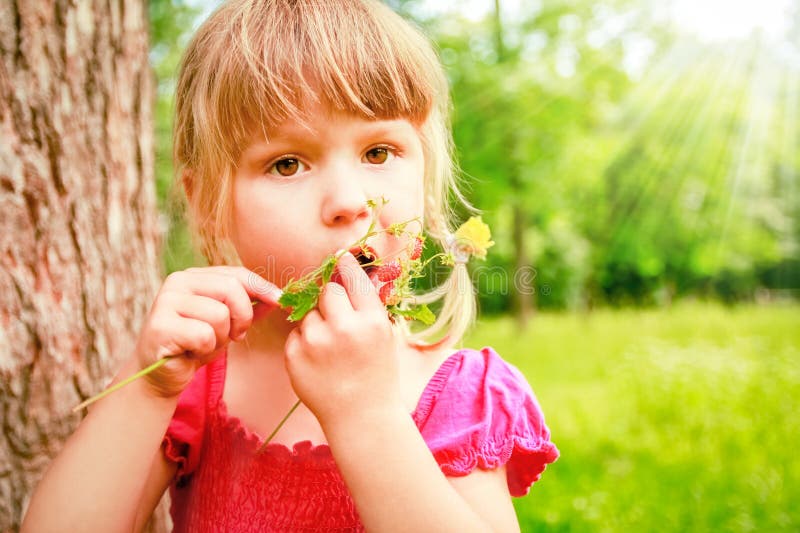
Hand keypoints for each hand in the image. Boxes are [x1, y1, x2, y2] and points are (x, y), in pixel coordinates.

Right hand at [134, 266, 281, 397]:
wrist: (160, 375)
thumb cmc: (194, 347)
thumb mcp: (227, 325)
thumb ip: (248, 309)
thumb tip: (277, 297)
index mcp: (194, 276)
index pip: (236, 274)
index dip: (262, 287)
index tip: (280, 301)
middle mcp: (177, 282)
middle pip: (231, 289)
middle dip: (242, 317)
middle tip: (234, 336)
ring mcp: (166, 301)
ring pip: (220, 314)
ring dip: (220, 338)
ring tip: (204, 344)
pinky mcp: (160, 325)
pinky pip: (203, 335)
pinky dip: (204, 349)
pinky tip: (190, 352)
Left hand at [284, 252, 403, 425]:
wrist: (361, 417)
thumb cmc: (376, 375)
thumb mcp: (386, 337)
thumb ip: (367, 308)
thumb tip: (348, 272)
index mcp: (372, 322)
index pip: (354, 279)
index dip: (346, 267)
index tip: (341, 260)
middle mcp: (345, 329)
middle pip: (327, 292)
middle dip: (332, 302)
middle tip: (339, 322)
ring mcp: (317, 343)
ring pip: (309, 314)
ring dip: (316, 325)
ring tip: (330, 351)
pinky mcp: (295, 356)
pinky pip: (295, 335)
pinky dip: (304, 344)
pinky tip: (318, 363)